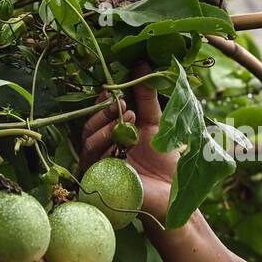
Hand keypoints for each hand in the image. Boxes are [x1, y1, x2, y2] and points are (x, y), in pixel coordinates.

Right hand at [81, 62, 175, 223]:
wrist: (175, 196)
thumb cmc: (167, 164)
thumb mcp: (159, 125)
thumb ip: (148, 99)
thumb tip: (141, 65)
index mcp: (114, 138)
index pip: (99, 116)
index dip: (102, 102)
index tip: (112, 89)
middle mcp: (102, 151)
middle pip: (88, 128)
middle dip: (103, 113)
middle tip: (123, 104)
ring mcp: (99, 168)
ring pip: (86, 143)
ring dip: (104, 127)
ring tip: (127, 118)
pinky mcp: (99, 184)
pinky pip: (91, 163)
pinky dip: (103, 149)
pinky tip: (118, 144)